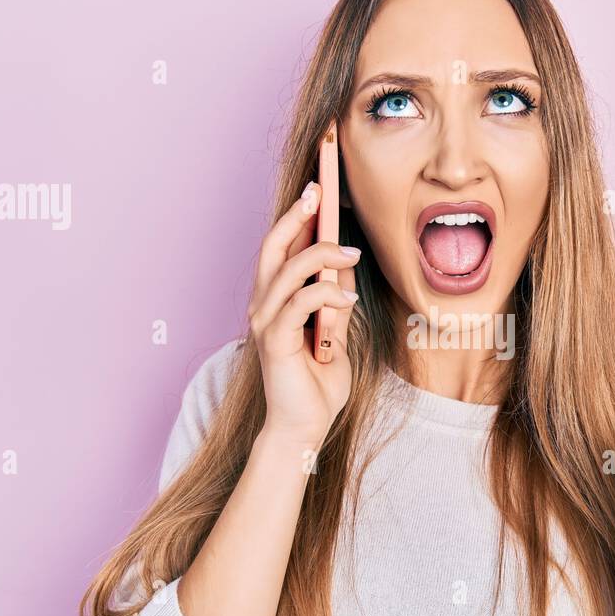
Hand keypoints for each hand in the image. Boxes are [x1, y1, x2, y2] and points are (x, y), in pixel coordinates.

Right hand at [246, 181, 360, 442]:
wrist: (305, 428)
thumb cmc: (318, 384)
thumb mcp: (334, 333)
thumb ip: (334, 301)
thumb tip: (343, 268)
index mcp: (276, 300)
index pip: (282, 248)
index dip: (296, 216)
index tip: (316, 187)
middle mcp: (263, 305)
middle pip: (273, 246)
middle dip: (296, 215)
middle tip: (318, 192)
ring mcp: (265, 322)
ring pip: (288, 269)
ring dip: (321, 255)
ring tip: (351, 254)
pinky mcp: (273, 341)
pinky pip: (300, 303)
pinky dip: (325, 294)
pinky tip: (345, 299)